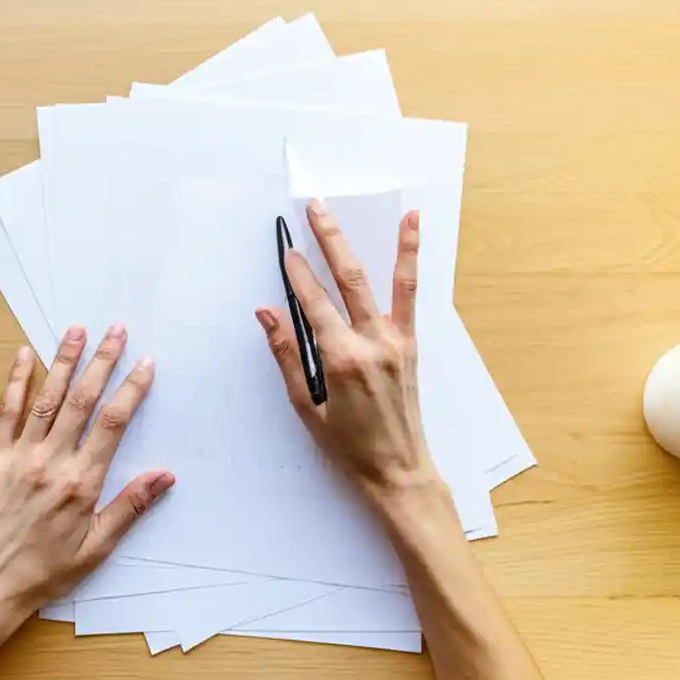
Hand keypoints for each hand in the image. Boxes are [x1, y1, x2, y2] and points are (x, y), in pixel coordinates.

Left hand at [0, 325, 173, 630]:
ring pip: (47, 398)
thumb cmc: (45, 571)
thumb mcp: (97, 546)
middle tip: (116, 330)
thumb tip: (164, 476)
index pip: (113, 423)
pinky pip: (6, 413)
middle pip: (82, 400)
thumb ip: (130, 506)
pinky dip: (15, 382)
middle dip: (101, 361)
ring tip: (77, 330)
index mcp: (82, 482)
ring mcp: (20, 457)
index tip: (145, 364)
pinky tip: (24, 356)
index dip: (132, 389)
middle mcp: (51, 462)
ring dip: (63, 361)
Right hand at [255, 200, 438, 504]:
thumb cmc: (348, 447)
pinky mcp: (410, 344)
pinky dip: (409, 257)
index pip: (315, 305)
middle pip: (347, 280)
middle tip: (313, 209)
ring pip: (379, 279)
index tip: (287, 250)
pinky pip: (409, 293)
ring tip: (351, 213)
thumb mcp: (306, 407)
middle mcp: (373, 344)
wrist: (398, 470)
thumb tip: (268, 314)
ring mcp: (396, 341)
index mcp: (343, 361)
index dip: (298, 275)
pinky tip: (411, 226)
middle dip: (328, 241)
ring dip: (362, 244)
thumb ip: (287, 356)